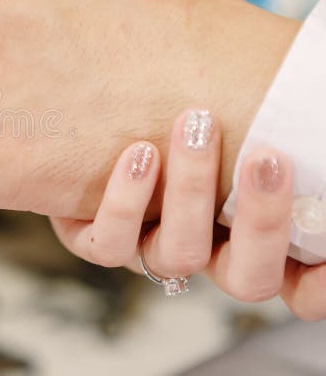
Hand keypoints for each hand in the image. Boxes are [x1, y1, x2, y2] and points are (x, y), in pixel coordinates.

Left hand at [55, 108, 325, 319]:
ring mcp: (153, 251)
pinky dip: (125, 204)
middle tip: (266, 157)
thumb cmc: (193, 112)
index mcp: (252, 241)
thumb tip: (306, 104)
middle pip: (250, 279)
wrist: (92, 117)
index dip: (320, 283)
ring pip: (180, 255)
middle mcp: (208, 255)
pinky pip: (110, 245)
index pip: (302, 289)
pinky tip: (140, 152)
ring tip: (196, 128)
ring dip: (192, 191)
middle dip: (263, 222)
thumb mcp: (243, 122)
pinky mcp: (98, 239)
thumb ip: (270, 128)